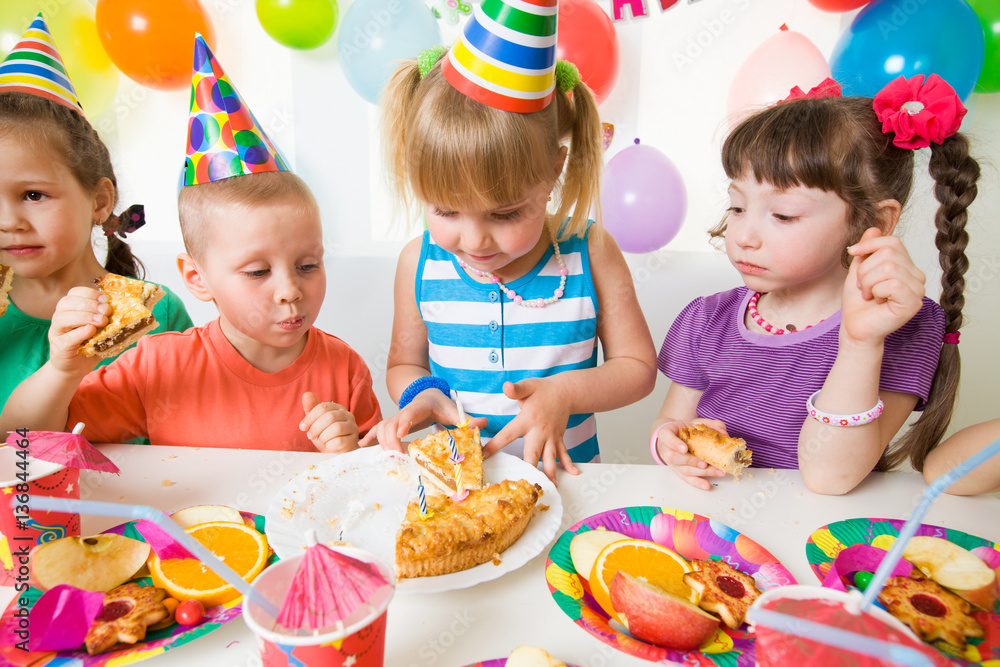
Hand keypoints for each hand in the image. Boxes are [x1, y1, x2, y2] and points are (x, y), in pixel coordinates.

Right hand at [48, 287, 107, 376]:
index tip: (106, 299)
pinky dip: (80, 332)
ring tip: (101, 321)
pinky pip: (67, 337)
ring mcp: (57, 333)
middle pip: (67, 302)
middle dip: (90, 304)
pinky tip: (91, 331)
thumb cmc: (90, 346)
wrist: (75, 368)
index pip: (74, 293)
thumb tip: (132, 313)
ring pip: (63, 317)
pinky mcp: (59, 347)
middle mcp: (60, 318)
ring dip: (85, 316)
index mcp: (70, 309)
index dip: (89, 293)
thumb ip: (110, 320)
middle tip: (106, 311)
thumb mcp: (101, 330)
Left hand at [300, 392, 357, 453]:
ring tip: (320, 440)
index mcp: (337, 408)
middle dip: (316, 428)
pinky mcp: (353, 440)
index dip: (310, 418)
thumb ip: (311, 408)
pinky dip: (329, 445)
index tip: (302, 427)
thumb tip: (306, 394)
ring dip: (323, 436)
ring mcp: (352, 427)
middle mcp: (347, 415)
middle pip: (330, 416)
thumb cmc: (326, 435)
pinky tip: (328, 445)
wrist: (337, 452)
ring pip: (336, 428)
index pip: (322, 407)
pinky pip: (340, 441)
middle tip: (310, 436)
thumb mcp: (315, 421)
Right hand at [357, 387, 486, 450]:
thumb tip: (483, 423)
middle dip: (391, 440)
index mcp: (420, 406)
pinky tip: (363, 447)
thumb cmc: (441, 404)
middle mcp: (404, 411)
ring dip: (383, 443)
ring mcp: (396, 417)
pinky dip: (370, 438)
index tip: (401, 432)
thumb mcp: (454, 410)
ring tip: (391, 459)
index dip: (404, 422)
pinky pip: (377, 431)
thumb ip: (467, 418)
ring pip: (382, 428)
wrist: (427, 394)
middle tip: (398, 457)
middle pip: (391, 423)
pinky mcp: (391, 424)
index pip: (410, 413)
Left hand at [483, 379, 580, 483]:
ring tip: (550, 487)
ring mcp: (551, 437)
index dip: (495, 446)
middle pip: (533, 454)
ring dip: (550, 473)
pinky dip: (569, 464)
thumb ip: (516, 389)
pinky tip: (574, 474)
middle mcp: (540, 432)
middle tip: (523, 484)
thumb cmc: (543, 390)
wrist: (566, 392)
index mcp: (528, 420)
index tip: (484, 456)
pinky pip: (564, 453)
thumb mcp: (528, 386)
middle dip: (528, 469)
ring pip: (550, 458)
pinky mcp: (559, 439)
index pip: (508, 435)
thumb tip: (506, 387)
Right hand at [653, 419, 727, 490]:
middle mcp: (666, 449)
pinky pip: (687, 479)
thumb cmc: (686, 430)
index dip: (674, 443)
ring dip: (700, 473)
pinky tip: (707, 485)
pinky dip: (697, 482)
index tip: (684, 448)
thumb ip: (710, 424)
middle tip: (703, 463)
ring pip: (683, 470)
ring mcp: (673, 462)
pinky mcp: (680, 472)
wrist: (678, 437)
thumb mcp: (696, 422)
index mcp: (667, 433)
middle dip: (690, 461)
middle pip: (674, 457)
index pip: (666, 437)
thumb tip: (723, 432)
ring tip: (715, 471)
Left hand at [842, 228, 924, 343]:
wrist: (855, 327)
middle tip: (862, 287)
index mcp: (906, 266)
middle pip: (888, 254)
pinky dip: (877, 291)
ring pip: (889, 268)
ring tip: (868, 295)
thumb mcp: (858, 271)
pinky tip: (877, 301)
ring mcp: (918, 290)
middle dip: (865, 270)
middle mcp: (917, 276)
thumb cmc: (858, 303)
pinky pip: (893, 284)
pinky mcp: (914, 303)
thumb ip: (867, 251)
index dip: (869, 244)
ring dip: (868, 282)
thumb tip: (874, 228)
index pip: (892, 241)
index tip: (852, 253)